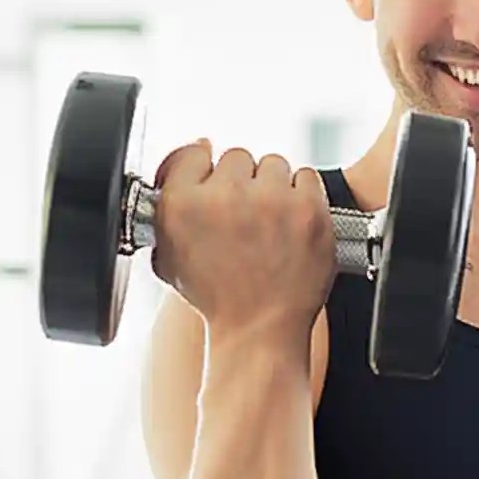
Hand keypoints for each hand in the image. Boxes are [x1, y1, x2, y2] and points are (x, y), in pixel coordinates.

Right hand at [150, 139, 336, 342]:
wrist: (259, 330)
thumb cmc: (216, 297)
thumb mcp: (170, 252)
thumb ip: (173, 199)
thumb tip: (197, 149)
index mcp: (183, 204)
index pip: (194, 153)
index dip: (205, 170)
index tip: (214, 187)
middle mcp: (225, 196)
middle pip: (237, 157)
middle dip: (241, 183)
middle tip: (245, 218)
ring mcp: (271, 200)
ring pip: (273, 164)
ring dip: (273, 187)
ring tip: (270, 225)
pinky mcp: (308, 208)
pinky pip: (306, 177)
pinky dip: (302, 196)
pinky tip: (291, 225)